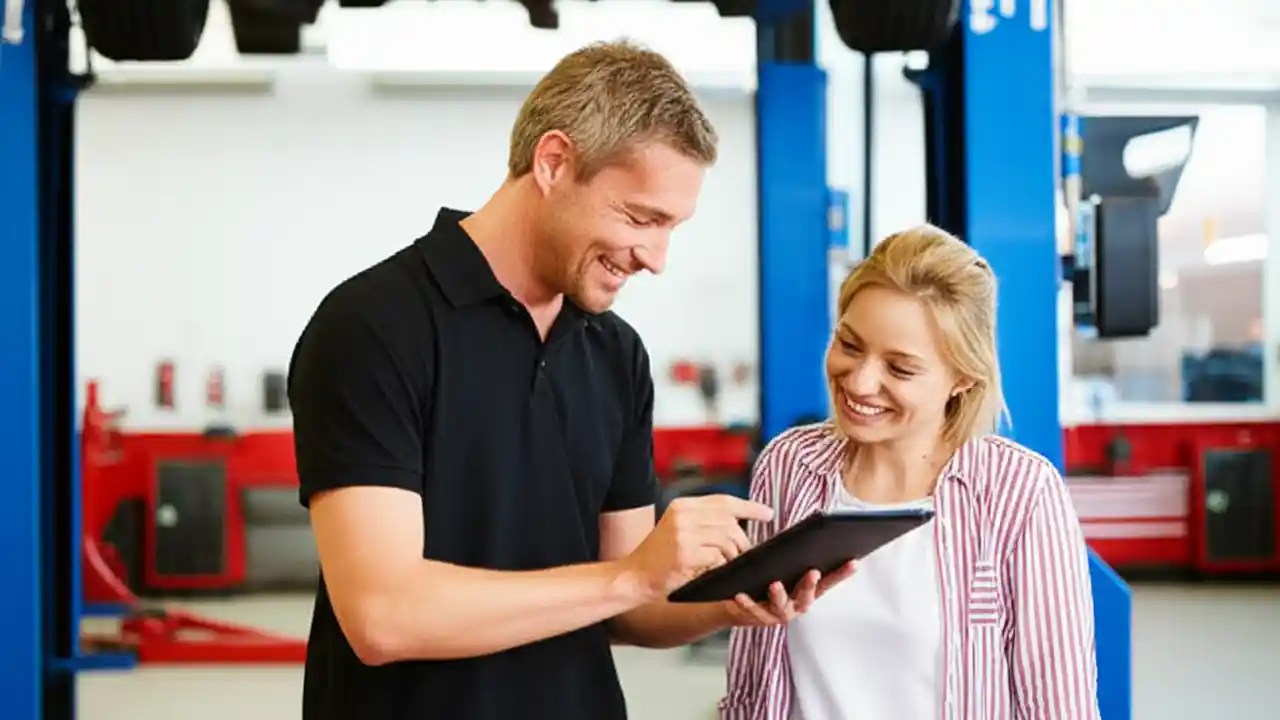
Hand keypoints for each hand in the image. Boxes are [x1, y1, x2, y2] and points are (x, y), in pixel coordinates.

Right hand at [620, 494, 774, 599]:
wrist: (633, 576)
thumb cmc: (659, 558)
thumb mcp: (679, 529)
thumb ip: (705, 522)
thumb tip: (740, 524)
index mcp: (682, 506)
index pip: (724, 501)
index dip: (749, 507)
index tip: (768, 513)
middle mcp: (683, 515)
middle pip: (729, 521)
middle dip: (742, 539)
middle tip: (742, 553)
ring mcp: (683, 534)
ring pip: (726, 539)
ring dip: (732, 554)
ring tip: (725, 563)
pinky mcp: (685, 554)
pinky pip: (717, 557)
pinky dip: (719, 566)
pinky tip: (710, 570)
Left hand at [722, 561, 857, 626]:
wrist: (740, 603)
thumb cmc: (768, 580)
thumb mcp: (785, 568)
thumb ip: (798, 556)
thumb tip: (815, 534)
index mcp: (807, 592)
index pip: (829, 581)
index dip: (842, 573)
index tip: (854, 561)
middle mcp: (796, 605)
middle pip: (807, 596)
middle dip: (810, 584)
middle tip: (812, 571)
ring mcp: (778, 614)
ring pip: (781, 606)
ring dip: (779, 595)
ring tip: (774, 584)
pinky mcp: (757, 618)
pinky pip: (752, 611)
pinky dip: (748, 603)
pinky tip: (741, 594)